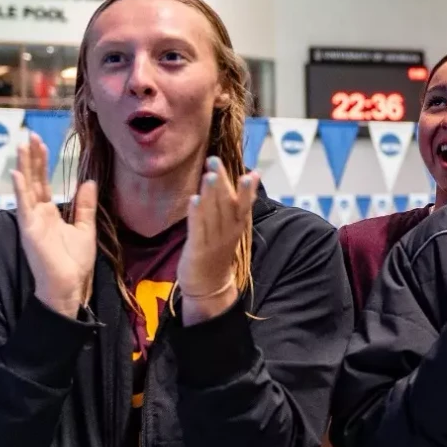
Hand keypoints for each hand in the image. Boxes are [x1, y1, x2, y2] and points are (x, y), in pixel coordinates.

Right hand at [12, 130, 96, 318]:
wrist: (69, 286)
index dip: (41, 162)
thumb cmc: (74, 262)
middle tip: (29, 136)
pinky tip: (17, 173)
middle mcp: (37, 214)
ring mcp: (31, 221)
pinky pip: (24, 206)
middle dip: (31, 158)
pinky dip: (20, 190)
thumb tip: (88, 181)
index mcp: (49, 213)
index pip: (42, 182)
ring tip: (22, 146)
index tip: (40, 142)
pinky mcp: (29, 230)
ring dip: (24, 167)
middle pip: (32, 180)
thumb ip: (85, 205)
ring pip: (26, 188)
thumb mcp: (85, 228)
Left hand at [180, 156, 257, 325]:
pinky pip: (198, 229)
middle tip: (215, 160)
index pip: (243, 204)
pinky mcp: (197, 249)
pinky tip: (194, 199)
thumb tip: (252, 175)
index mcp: (237, 225)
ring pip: (213, 213)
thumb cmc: (217, 251)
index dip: (246, 189)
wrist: (209, 286)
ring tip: (208, 175)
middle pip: (226, 204)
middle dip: (222, 181)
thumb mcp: (232, 226)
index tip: (251, 172)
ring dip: (210, 193)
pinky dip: (196, 214)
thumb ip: (238, 203)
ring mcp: (213, 240)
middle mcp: (228, 231)